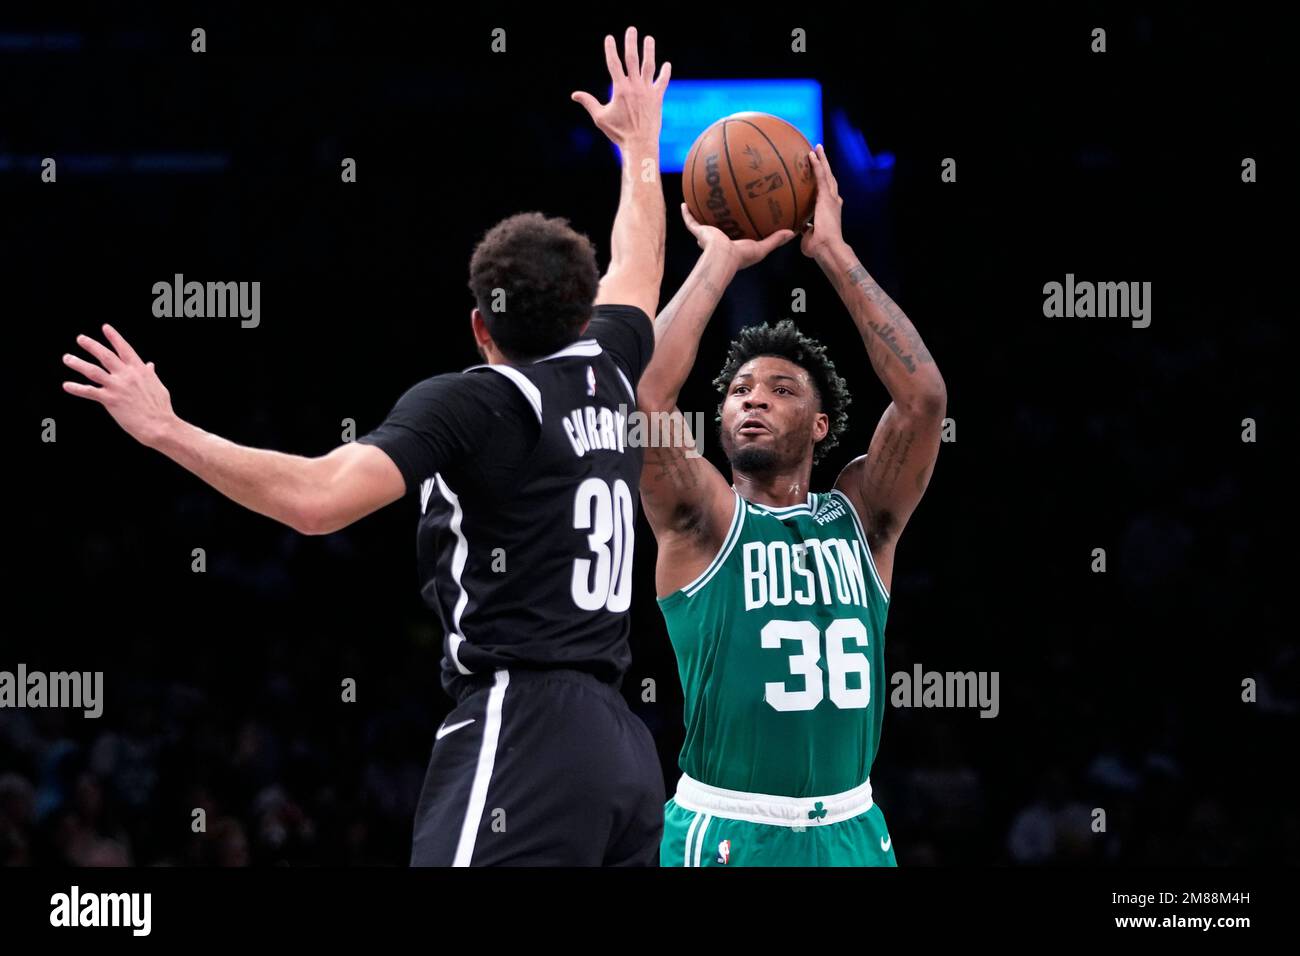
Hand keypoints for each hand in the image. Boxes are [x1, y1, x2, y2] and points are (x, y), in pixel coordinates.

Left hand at [62, 324, 176, 447]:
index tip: (105, 327)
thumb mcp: (158, 386)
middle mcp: (127, 375)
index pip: (124, 349)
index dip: (114, 337)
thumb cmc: (161, 407)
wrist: (159, 424)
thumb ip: (150, 374)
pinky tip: (66, 385)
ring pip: (93, 371)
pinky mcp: (110, 400)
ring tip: (67, 358)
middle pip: (105, 355)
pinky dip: (77, 388)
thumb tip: (150, 364)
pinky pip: (89, 391)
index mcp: (139, 370)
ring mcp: (117, 387)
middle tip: (80, 338)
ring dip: (78, 363)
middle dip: (91, 345)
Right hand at [571, 27, 669, 147]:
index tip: (609, 38)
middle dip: (631, 42)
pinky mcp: (657, 98)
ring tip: (649, 39)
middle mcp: (634, 86)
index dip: (611, 49)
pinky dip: (665, 73)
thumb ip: (589, 102)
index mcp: (620, 89)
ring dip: (649, 50)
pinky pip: (662, 82)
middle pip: (632, 58)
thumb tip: (574, 94)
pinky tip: (666, 64)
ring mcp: (647, 91)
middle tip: (631, 29)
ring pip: (649, 66)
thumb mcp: (600, 117)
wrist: (640, 144)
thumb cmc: (618, 133)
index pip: (614, 63)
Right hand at [680, 203, 794, 269]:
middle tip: (721, 208)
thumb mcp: (761, 247)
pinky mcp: (698, 232)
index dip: (736, 228)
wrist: (723, 257)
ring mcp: (707, 236)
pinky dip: (686, 213)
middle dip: (717, 220)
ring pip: (702, 222)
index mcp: (731, 245)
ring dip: (700, 213)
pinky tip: (684, 203)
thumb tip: (793, 232)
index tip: (740, 218)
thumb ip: (775, 240)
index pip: (734, 234)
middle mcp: (718, 240)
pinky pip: (690, 221)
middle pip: (717, 227)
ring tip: (701, 201)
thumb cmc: (741, 256)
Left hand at [800, 144, 844, 257]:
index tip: (817, 175)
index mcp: (829, 210)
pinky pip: (821, 177)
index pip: (826, 192)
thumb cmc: (819, 248)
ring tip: (817, 148)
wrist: (827, 248)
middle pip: (829, 179)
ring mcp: (831, 198)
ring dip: (822, 160)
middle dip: (825, 166)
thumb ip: (804, 229)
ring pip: (827, 174)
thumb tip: (797, 227)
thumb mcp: (809, 236)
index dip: (822, 183)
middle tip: (819, 153)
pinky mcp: (827, 197)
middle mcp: (833, 201)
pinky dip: (817, 164)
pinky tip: (812, 154)